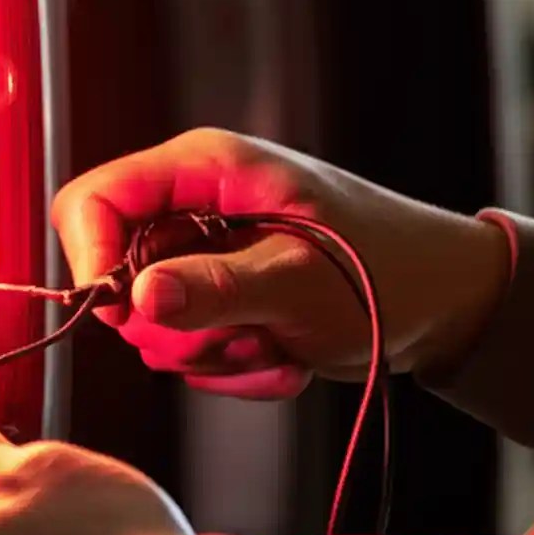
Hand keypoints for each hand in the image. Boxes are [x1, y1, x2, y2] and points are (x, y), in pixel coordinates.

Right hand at [51, 127, 509, 397]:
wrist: (443, 304)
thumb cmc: (389, 268)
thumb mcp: (300, 280)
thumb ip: (216, 287)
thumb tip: (138, 298)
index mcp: (202, 168)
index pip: (94, 199)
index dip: (90, 256)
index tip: (120, 312)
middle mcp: (190, 205)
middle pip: (116, 271)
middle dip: (169, 324)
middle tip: (232, 335)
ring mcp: (200, 254)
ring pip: (149, 320)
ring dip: (207, 352)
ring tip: (271, 345)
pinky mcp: (213, 296)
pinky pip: (181, 346)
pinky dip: (227, 366)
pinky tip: (279, 355)